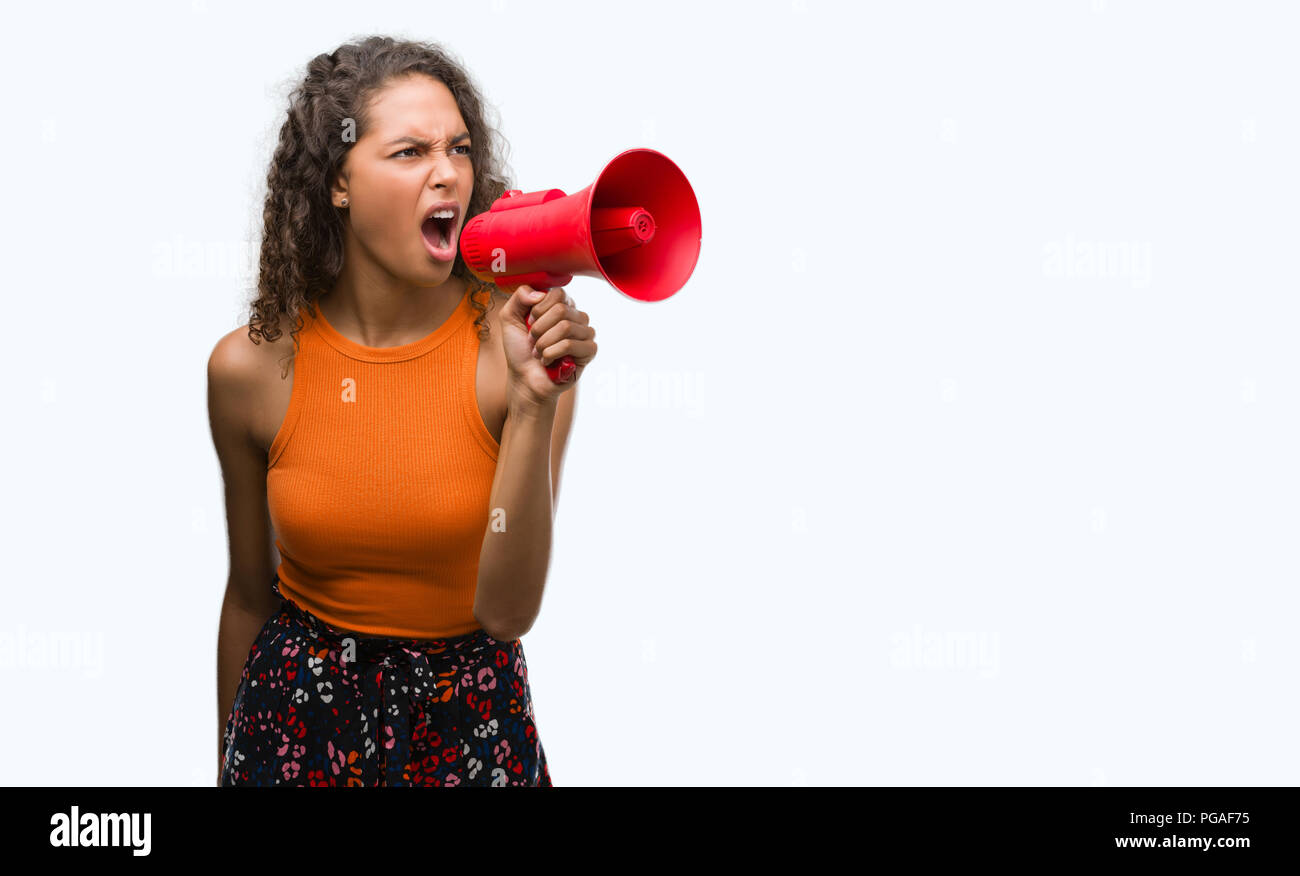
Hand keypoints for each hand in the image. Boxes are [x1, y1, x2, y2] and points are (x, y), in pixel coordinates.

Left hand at [500, 284, 596, 408]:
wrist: (523, 378)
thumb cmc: (520, 350)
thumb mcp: (510, 318)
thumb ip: (519, 297)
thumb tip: (539, 293)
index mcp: (561, 305)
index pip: (557, 294)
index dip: (538, 310)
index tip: (530, 323)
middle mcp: (576, 316)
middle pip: (561, 310)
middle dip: (539, 329)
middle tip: (533, 341)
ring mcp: (585, 333)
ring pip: (565, 327)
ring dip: (544, 343)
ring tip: (539, 353)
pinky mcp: (589, 350)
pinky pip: (570, 344)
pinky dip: (552, 353)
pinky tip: (548, 361)